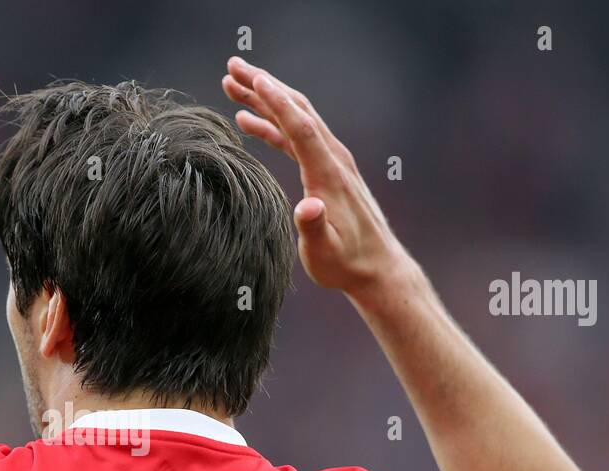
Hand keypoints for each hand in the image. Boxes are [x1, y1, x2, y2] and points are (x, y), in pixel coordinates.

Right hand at [222, 57, 408, 294]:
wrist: (376, 266)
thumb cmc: (347, 263)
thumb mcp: (325, 252)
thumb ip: (314, 228)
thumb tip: (307, 208)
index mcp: (328, 173)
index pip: (301, 126)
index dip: (276, 101)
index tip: (253, 79)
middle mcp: (333, 158)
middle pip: (296, 110)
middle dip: (264, 85)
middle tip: (233, 65)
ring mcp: (331, 161)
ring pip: (295, 118)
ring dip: (264, 99)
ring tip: (232, 84)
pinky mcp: (326, 169)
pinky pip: (295, 137)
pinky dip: (272, 124)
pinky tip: (248, 120)